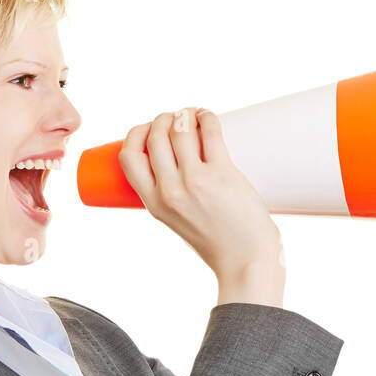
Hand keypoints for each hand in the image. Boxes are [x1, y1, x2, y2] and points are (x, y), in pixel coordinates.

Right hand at [120, 107, 284, 303]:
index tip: (149, 129)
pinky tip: (207, 116)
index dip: (135, 134)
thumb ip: (173, 198)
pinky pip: (210, 133)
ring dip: (184, 115)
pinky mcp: (222, 174)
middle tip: (176, 119)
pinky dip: (207, 117)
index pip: (129, 157)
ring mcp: (195, 181)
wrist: (246, 261)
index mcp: (154, 204)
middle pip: (154, 137)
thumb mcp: (179, 222)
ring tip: (193, 116)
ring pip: (179, 130)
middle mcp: (170, 191)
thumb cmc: (218, 243)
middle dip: (162, 119)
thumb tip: (182, 162)